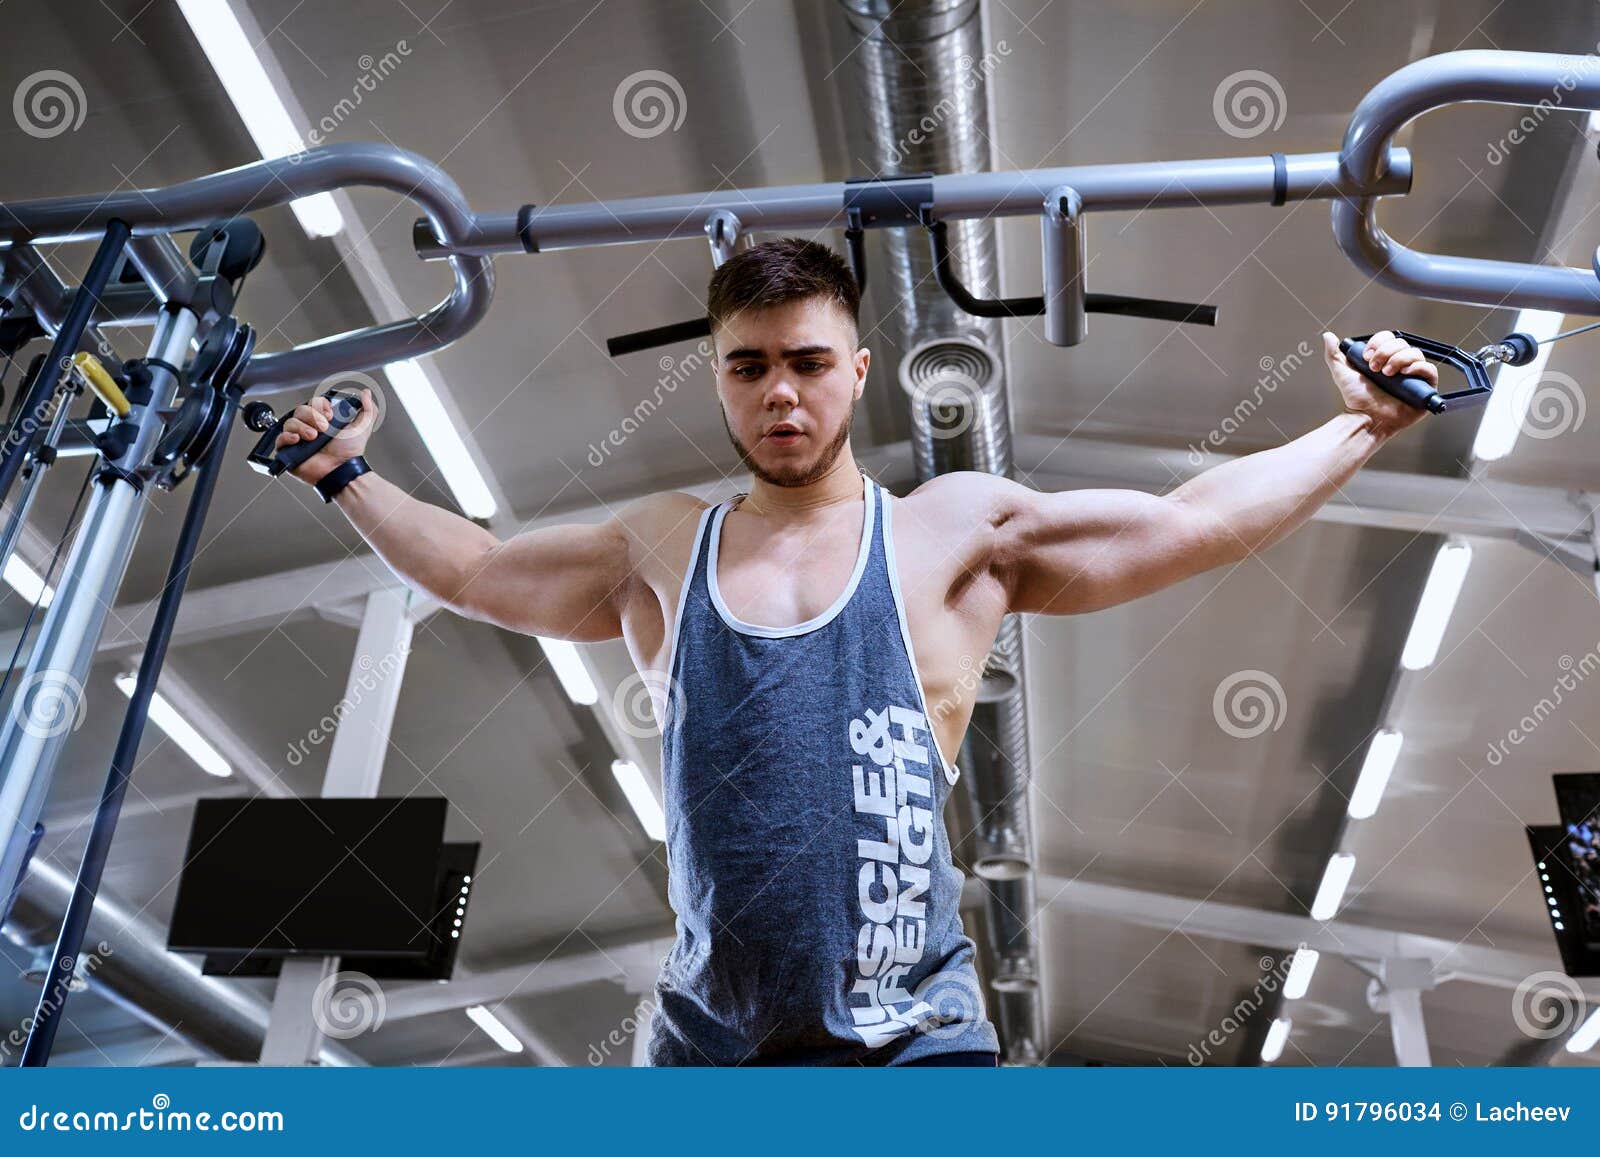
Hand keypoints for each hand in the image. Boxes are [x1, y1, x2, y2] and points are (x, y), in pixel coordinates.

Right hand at [274, 387, 376, 484]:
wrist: (342, 469)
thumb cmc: (350, 452)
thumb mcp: (363, 427)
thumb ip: (368, 409)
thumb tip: (366, 394)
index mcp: (323, 420)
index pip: (313, 403)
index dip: (320, 405)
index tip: (330, 414)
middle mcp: (309, 428)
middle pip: (300, 410)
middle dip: (312, 416)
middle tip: (324, 428)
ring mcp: (298, 439)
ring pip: (290, 422)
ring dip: (302, 427)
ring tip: (313, 437)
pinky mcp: (289, 452)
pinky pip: (280, 439)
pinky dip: (287, 437)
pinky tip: (298, 439)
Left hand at [1320, 330, 1435, 438]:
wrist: (1364, 418)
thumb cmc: (1356, 399)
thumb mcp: (1342, 373)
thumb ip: (1334, 354)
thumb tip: (1328, 335)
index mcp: (1386, 358)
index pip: (1389, 338)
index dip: (1379, 342)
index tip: (1366, 355)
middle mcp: (1401, 364)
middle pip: (1402, 343)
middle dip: (1386, 352)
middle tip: (1374, 368)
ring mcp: (1414, 376)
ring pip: (1416, 353)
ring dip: (1399, 359)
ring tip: (1386, 374)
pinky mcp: (1425, 388)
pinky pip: (1430, 369)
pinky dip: (1418, 367)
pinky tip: (1405, 373)